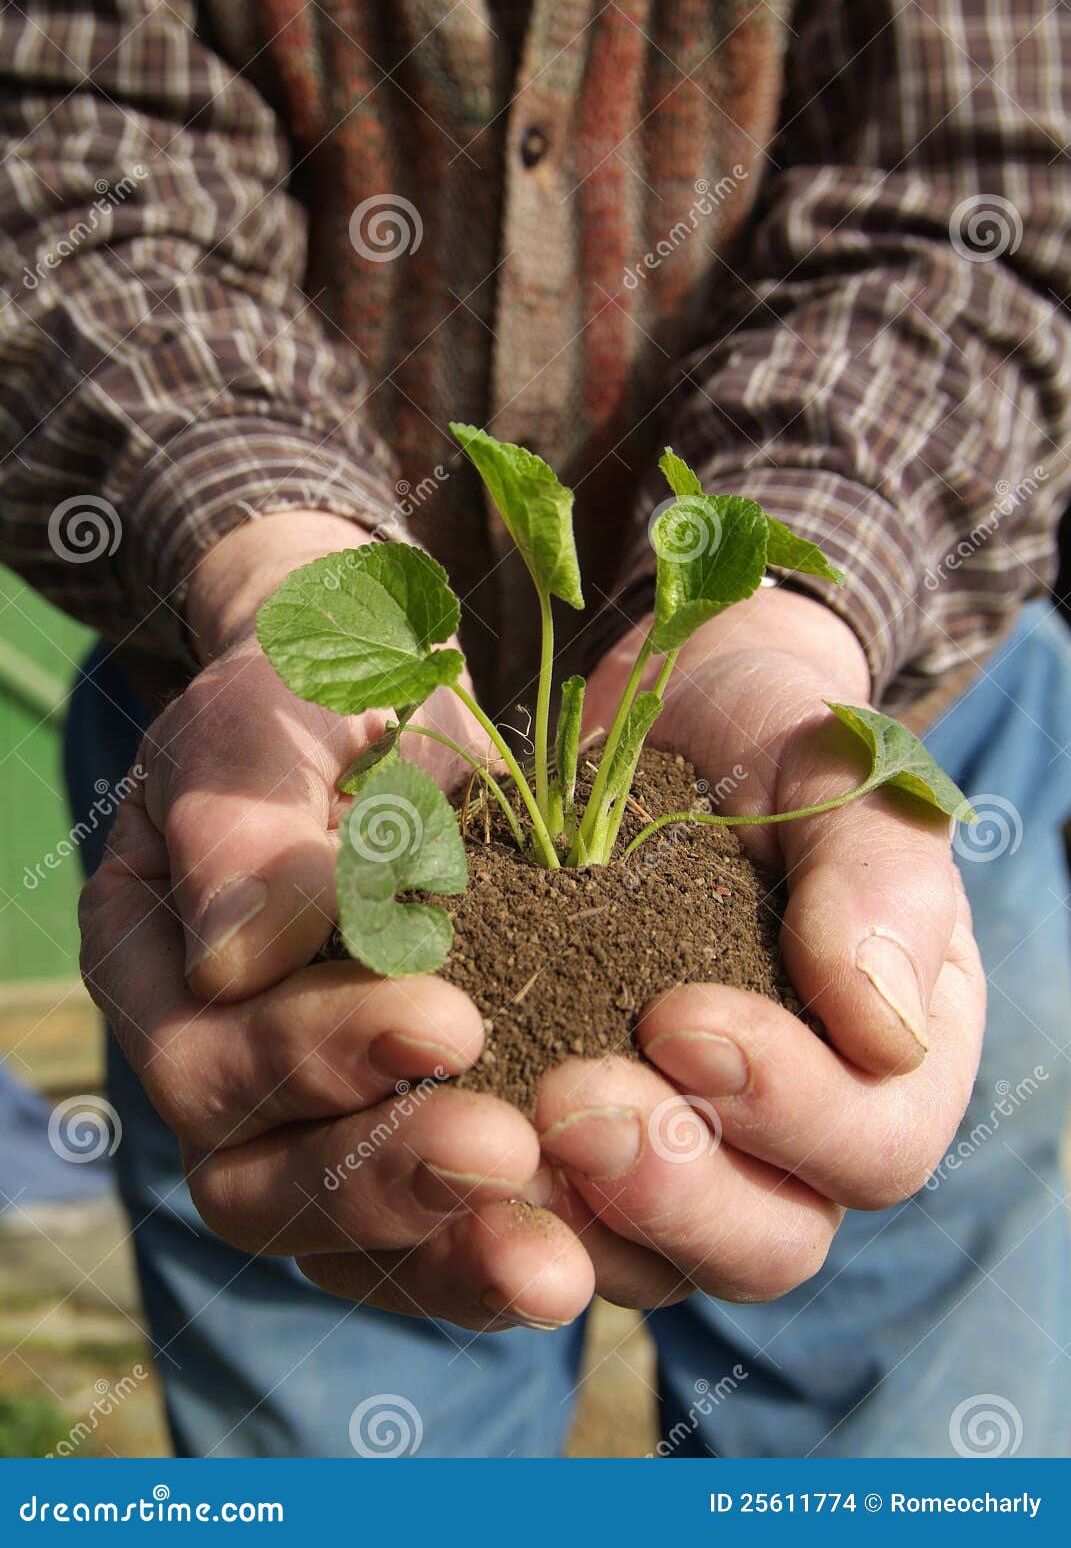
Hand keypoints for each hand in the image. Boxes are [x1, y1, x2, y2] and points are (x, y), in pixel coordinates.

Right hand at [79, 513, 594, 1330]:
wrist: (383, 710)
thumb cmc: (319, 696)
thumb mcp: (276, 719)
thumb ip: (247, 826)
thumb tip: (231, 962)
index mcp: (154, 960)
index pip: (207, 1048)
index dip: (316, 1054)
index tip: (450, 1018)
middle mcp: (208, 1063)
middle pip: (252, 1177)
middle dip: (382, 1175)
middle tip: (508, 1151)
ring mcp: (293, 1124)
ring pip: (335, 1241)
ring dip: (446, 1254)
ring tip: (557, 1260)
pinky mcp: (384, 1152)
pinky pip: (417, 1248)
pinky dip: (488, 1260)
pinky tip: (579, 1254)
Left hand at [536, 588, 984, 1303]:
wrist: (662, 731)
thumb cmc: (774, 750)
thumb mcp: (841, 779)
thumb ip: (880, 882)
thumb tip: (885, 1028)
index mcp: (892, 1069)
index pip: (871, 1150)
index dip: (787, 1108)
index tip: (678, 1018)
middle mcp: (799, 1146)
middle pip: (766, 1244)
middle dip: (671, 1186)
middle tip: (571, 1103)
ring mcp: (688, 1164)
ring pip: (651, 1264)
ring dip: (573, 1216)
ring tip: (495, 1131)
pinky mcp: (580, 1154)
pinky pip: (547, 1222)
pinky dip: (493, 1201)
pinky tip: (429, 1138)